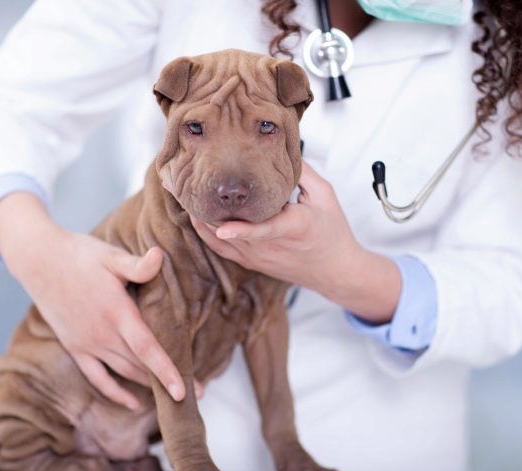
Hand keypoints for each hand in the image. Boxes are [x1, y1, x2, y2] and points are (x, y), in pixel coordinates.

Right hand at [0, 192, 202, 409]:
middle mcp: (102, 334)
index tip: (183, 391)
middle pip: (140, 366)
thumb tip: (161, 255)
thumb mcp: (111, 256)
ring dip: (149, 387)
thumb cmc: (80, 255)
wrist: (40, 261)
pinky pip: (98, 377)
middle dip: (168, 382)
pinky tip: (133, 402)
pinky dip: (116, 392)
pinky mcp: (76, 348)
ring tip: (174, 399)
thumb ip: (137, 264)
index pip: (146, 348)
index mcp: (116, 312)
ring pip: (124, 373)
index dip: (166, 371)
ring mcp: (87, 344)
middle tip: (199, 393)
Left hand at [191, 161, 400, 322]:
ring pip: (222, 240)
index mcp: (294, 227)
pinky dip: (207, 233)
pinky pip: (222, 249)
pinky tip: (196, 217)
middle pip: (233, 231)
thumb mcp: (325, 196)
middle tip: (187, 186)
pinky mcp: (252, 263)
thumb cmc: (332, 232)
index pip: (266, 230)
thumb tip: (280, 148)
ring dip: (205, 218)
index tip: (223, 228)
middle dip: (210, 210)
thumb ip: (303, 172)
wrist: (335, 270)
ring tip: (186, 195)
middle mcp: (271, 247)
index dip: (243, 230)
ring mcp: (259, 257)